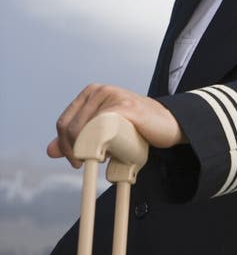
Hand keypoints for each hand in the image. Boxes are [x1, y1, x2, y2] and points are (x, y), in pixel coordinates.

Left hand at [47, 84, 185, 167]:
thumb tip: (50, 150)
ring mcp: (113, 96)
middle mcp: (100, 91)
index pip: (64, 122)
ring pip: (84, 129)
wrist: (167, 123)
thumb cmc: (134, 127)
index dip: (64, 146)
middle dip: (74, 151)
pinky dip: (98, 144)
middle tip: (86, 164)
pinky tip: (106, 153)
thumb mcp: (101, 129)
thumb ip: (77, 137)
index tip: (75, 160)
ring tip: (101, 157)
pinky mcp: (126, 107)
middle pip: (72, 127)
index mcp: (91, 92)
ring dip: (86, 150)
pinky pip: (101, 127)